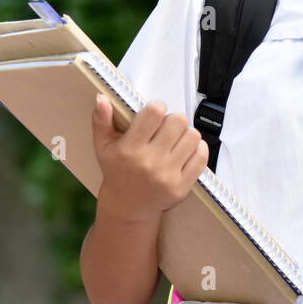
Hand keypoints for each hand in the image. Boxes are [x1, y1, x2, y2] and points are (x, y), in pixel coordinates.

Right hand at [91, 95, 209, 221]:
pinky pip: (201, 157)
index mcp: (130, 148)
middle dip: (173, 120)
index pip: (155, 112)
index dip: (157, 108)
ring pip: (193, 136)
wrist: (128, 206)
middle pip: (178, 121)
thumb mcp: (103, 146)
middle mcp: (149, 162)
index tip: (155, 114)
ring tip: (175, 140)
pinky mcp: (182, 186)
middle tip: (166, 128)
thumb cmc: (117, 171)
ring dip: (186, 134)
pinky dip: (198, 149)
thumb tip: (102, 97)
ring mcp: (167, 175)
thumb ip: (101, 120)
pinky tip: (186, 150)